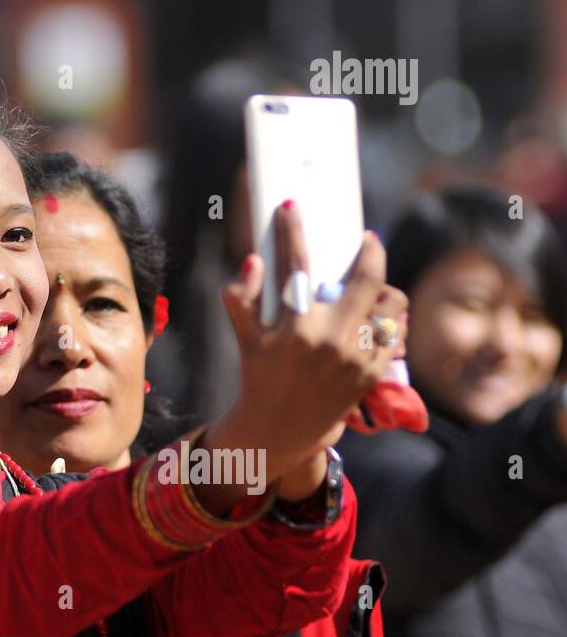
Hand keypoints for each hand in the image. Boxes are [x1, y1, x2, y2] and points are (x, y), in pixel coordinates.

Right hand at [207, 202, 402, 483]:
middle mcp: (331, 340)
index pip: (296, 265)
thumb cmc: (259, 376)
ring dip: (385, 287)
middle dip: (371, 250)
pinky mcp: (373, 371)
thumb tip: (253, 260)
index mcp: (295, 328)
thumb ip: (241, 297)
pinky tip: (378, 313)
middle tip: (368, 239)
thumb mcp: (244, 338)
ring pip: (390, 305)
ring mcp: (357, 357)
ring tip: (375, 283)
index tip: (291, 208)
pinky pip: (395, 332)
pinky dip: (390, 318)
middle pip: (366, 278)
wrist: (283, 429)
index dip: (292, 230)